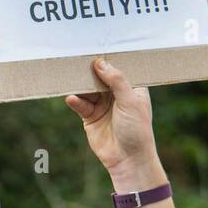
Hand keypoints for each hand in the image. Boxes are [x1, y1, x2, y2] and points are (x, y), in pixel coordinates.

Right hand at [65, 58, 161, 183]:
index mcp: (132, 88)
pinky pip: (80, 104)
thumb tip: (100, 62)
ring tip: (70, 77)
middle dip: (90, 70)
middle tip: (78, 60)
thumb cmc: (137, 130)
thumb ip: (116, 80)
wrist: (128, 160)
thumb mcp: (130, 101)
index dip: (108, 59)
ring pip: (88, 89)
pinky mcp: (90, 116)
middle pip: (100, 77)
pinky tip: (71, 97)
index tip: (96, 48)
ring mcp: (102, 105)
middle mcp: (116, 94)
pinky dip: (75, 100)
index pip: (119, 68)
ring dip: (80, 84)